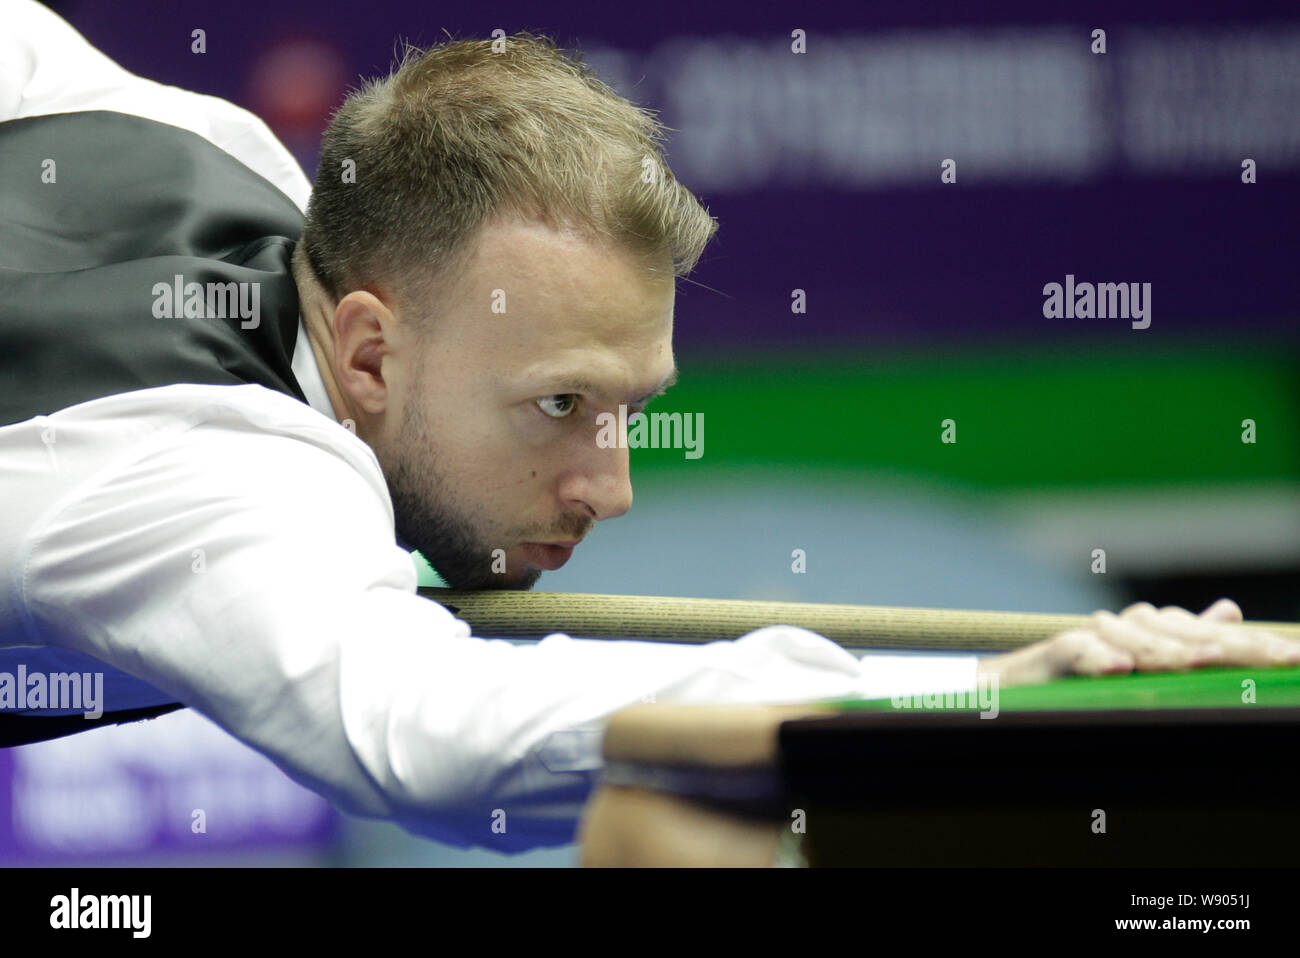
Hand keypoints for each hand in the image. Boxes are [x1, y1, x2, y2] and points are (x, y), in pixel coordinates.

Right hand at [977, 599, 1299, 687]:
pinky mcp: (1048, 657)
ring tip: (1208, 661)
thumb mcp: (1137, 663)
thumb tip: (1231, 610)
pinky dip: (1096, 658)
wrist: (1006, 690)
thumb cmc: (1075, 682)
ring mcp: (1088, 639)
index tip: (1295, 657)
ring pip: (1137, 641)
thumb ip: (1182, 639)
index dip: (1251, 643)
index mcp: (1150, 632)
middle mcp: (1123, 627)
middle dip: (1232, 645)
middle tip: (1278, 657)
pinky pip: (1075, 652)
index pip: (1209, 633)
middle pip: (1183, 632)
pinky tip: (1120, 667)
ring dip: (1172, 652)